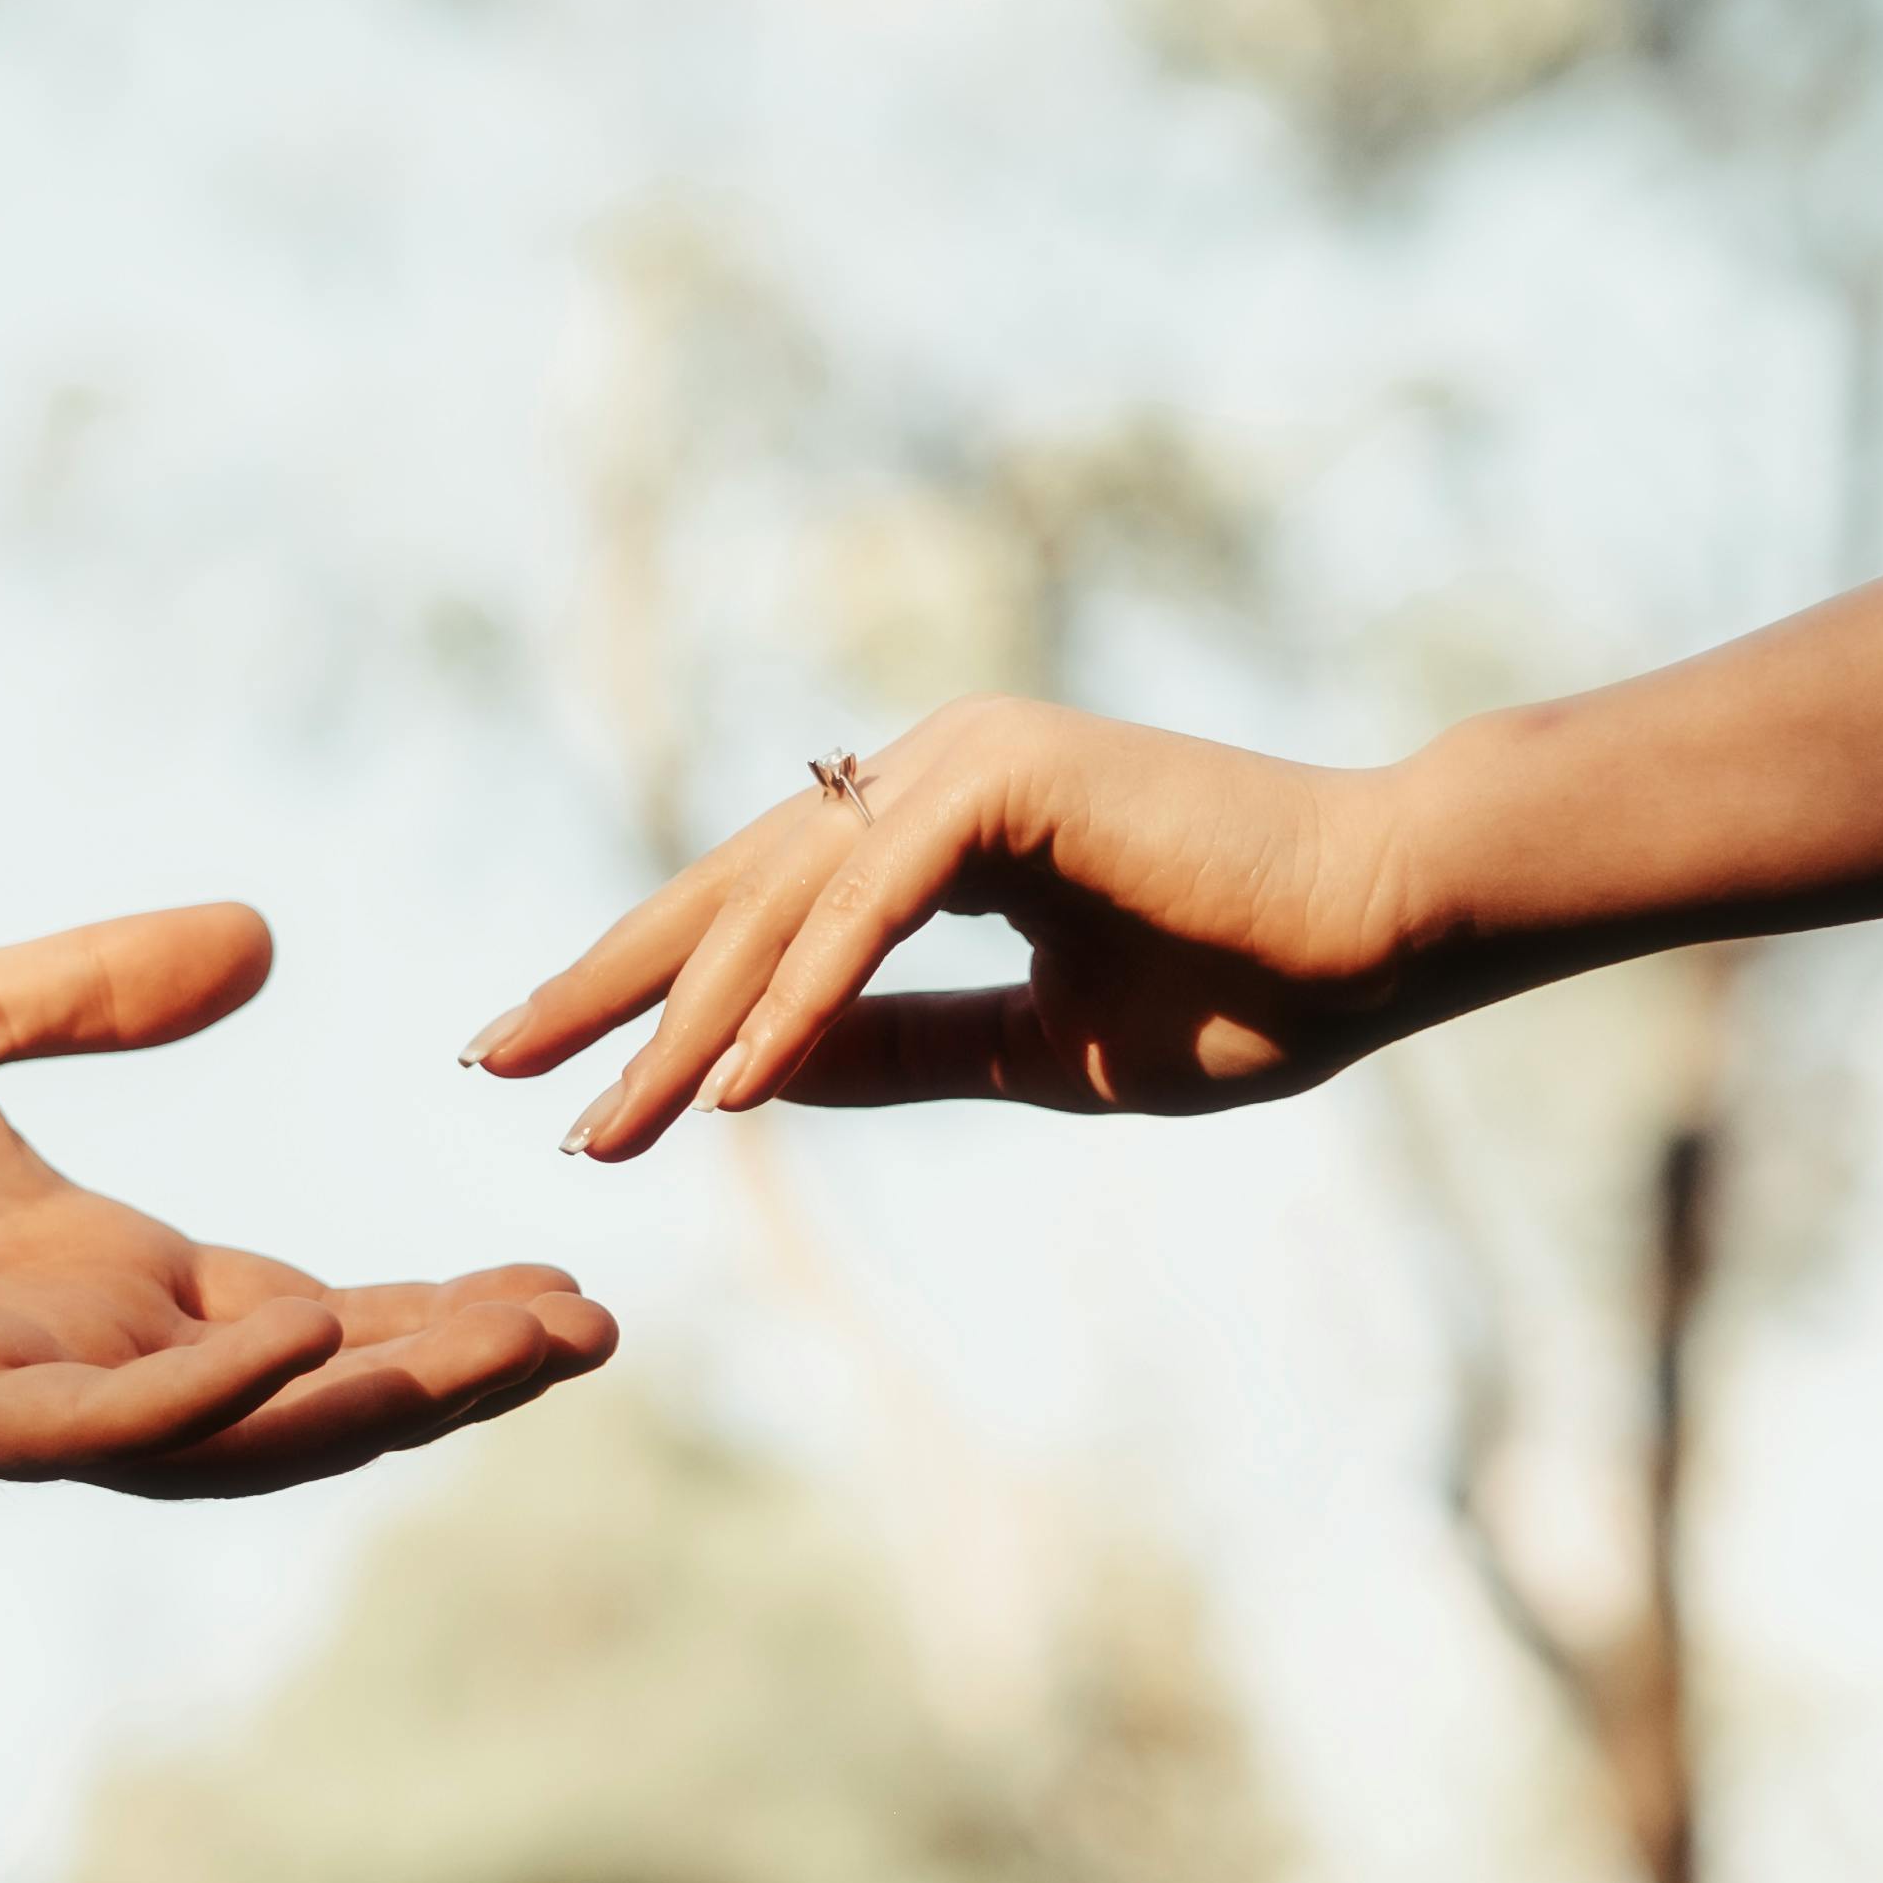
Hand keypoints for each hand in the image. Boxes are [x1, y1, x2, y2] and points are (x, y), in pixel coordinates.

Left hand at [0, 905, 614, 1490]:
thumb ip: (89, 991)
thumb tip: (256, 940)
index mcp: (88, 1280)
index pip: (306, 1316)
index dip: (434, 1315)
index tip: (565, 1287)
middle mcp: (62, 1358)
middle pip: (301, 1396)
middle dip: (448, 1374)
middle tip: (590, 1337)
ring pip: (221, 1432)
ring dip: (366, 1401)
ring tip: (498, 1343)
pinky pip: (79, 1427)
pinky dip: (198, 1393)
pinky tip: (301, 1327)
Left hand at [468, 697, 1428, 1160]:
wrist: (1391, 929)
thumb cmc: (1250, 986)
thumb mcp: (1036, 1047)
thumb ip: (897, 1049)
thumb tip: (753, 1079)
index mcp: (940, 821)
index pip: (760, 909)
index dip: (651, 990)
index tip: (558, 1074)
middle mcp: (931, 769)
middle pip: (732, 892)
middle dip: (609, 988)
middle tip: (491, 1065)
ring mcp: (965, 759)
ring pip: (783, 909)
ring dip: (683, 1025)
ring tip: (597, 1123)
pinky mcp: (1009, 779)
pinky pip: (870, 913)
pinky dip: (797, 1003)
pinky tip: (722, 1092)